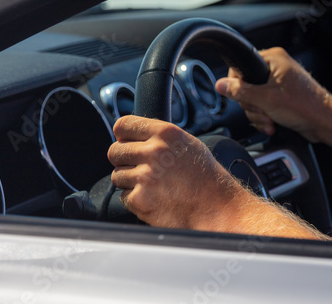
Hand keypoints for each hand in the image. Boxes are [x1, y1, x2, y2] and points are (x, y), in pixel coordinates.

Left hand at [108, 115, 246, 229]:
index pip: (124, 125)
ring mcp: (145, 176)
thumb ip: (161, 137)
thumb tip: (136, 136)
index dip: (123, 135)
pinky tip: (155, 198)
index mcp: (166, 133)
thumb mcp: (188, 144)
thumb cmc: (206, 177)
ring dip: (129, 180)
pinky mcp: (140, 199)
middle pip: (114, 151)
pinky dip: (135, 198)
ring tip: (153, 184)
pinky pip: (123, 196)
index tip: (126, 142)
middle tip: (140, 167)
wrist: (216, 207)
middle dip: (123, 159)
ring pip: (117, 175)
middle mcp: (154, 152)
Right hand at [215, 47, 331, 141]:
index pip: (241, 66)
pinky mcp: (282, 96)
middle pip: (246, 86)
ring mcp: (280, 82)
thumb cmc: (303, 107)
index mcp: (274, 58)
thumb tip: (221, 85)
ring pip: (254, 99)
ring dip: (259, 114)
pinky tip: (272, 124)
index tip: (243, 98)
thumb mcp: (266, 99)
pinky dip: (265, 116)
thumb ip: (240, 92)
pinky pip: (263, 105)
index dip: (238, 86)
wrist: (324, 123)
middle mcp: (277, 67)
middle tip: (263, 112)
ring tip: (270, 120)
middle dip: (252, 106)